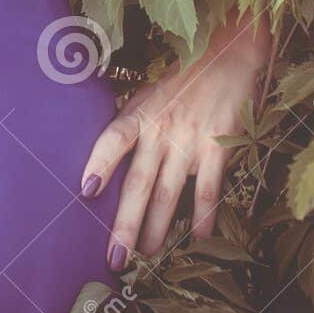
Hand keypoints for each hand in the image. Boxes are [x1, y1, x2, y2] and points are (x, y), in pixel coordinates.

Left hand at [80, 11, 271, 272]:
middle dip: (124, 223)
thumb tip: (104, 158)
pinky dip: (205, 216)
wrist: (227, 54)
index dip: (99, 164)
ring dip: (157, 227)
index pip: (113, 139)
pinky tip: (200, 238)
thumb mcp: (148, 93)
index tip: (86, 190)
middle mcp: (162, 129)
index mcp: (141, 113)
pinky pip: (209, 189)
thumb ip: (131, 123)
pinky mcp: (218, 147)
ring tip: (147, 253)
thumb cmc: (182, 78)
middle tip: (114, 257)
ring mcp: (190, 140)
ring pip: (170, 193)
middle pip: (139, 182)